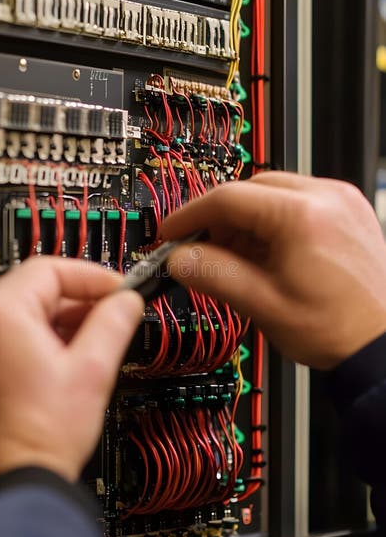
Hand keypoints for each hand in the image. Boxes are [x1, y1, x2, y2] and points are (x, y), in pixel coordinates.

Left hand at [0, 258, 142, 503]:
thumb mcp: (94, 369)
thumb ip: (114, 322)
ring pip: (10, 326)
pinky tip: (48, 379)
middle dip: (71, 304)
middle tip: (106, 320)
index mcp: (0, 316)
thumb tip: (126, 301)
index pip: (49, 269)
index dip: (90, 277)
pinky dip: (21, 356)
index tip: (116, 291)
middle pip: (28, 296)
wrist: (15, 488)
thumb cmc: (45, 435)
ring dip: (48, 330)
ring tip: (81, 354)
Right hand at [162, 172, 385, 368]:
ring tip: (236, 262)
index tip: (171, 233)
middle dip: (219, 219)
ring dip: (246, 222)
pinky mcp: (350, 213)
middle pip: (251, 190)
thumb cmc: (339, 329)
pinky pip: (299, 204)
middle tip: (198, 250)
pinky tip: (265, 255)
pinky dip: (274, 223)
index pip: (228, 198)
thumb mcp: (263, 305)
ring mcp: (342, 202)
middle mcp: (326, 197)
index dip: (190, 216)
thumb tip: (179, 258)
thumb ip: (213, 276)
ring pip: (273, 194)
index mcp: (302, 215)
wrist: (383, 346)